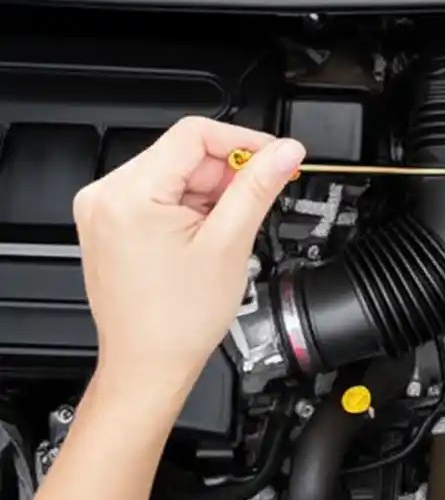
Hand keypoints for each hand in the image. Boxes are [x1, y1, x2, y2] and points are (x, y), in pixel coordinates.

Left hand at [73, 117, 305, 388]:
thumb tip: (285, 151)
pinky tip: (206, 237)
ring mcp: (104, 210)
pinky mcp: (110, 223)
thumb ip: (258, 187)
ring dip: (212, 193)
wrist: (148, 364)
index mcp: (129, 195)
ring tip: (226, 233)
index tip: (274, 157)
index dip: (244, 142)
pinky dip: (191, 207)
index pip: (194, 134)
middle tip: (259, 201)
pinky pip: (160, 194)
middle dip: (228, 175)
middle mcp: (106, 196)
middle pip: (185, 154)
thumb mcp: (230, 243)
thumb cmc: (176, 320)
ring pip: (176, 174)